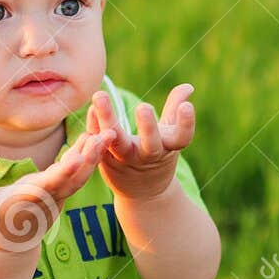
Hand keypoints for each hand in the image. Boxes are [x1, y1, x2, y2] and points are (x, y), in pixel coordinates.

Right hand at [0, 126, 115, 253]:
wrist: (10, 243)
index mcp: (30, 200)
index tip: (77, 158)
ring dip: (95, 155)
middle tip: (106, 137)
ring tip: (108, 133)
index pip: (50, 185)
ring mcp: (59, 196)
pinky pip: (79, 174)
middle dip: (90, 158)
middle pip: (75, 177)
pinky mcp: (62, 192)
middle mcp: (50, 198)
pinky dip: (88, 156)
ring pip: (81, 175)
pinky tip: (96, 137)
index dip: (64, 172)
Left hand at [87, 83, 195, 201]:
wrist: (142, 192)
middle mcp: (148, 156)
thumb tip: (188, 86)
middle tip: (144, 107)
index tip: (188, 106)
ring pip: (117, 143)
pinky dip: (94, 125)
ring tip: (100, 96)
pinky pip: (99, 142)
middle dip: (147, 127)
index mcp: (168, 148)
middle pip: (150, 145)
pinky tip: (90, 108)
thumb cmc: (158, 153)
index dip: (187, 123)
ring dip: (107, 119)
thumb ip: (174, 109)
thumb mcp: (170, 135)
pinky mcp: (106, 161)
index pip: (182, 137)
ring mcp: (126, 160)